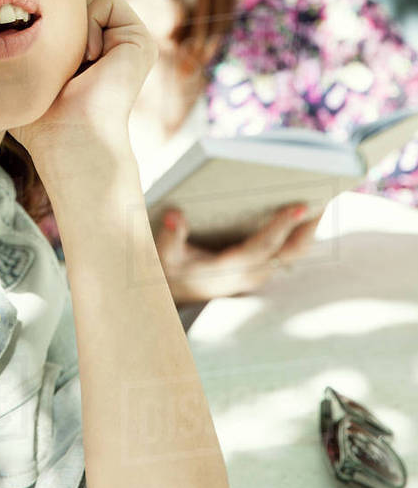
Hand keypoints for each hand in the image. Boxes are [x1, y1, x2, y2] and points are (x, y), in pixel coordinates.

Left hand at [9, 0, 155, 165]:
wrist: (69, 138)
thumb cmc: (41, 116)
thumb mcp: (28, 68)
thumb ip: (28, 37)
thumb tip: (0, 8)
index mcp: (93, 46)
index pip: (66, 1)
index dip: (49, 19)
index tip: (46, 60)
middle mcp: (113, 40)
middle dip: (62, 21)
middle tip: (63, 64)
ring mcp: (128, 39)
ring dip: (75, 26)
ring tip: (77, 64)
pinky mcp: (139, 38)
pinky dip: (90, 25)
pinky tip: (90, 59)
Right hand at [154, 203, 320, 303]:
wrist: (174, 292)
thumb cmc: (170, 268)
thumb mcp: (163, 256)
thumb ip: (169, 237)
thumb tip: (174, 214)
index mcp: (228, 270)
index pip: (262, 247)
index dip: (281, 227)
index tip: (299, 205)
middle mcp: (250, 274)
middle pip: (290, 253)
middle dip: (309, 226)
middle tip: (324, 195)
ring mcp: (258, 273)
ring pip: (294, 253)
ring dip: (308, 229)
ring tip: (321, 198)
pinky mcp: (260, 268)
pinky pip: (288, 251)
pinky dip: (299, 232)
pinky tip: (303, 211)